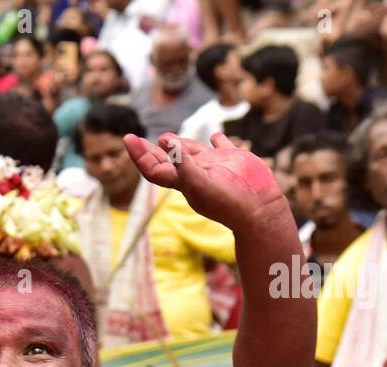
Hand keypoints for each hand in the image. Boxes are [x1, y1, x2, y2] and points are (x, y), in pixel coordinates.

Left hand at [125, 132, 286, 230]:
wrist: (258, 211)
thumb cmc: (227, 201)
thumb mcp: (200, 182)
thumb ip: (182, 162)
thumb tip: (164, 140)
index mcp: (183, 180)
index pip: (154, 167)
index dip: (140, 154)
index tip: (129, 138)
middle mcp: (196, 173)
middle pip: (167, 160)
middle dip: (151, 150)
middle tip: (135, 138)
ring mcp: (215, 166)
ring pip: (193, 152)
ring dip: (179, 144)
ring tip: (165, 137)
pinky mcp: (234, 160)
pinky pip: (223, 147)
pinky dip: (218, 141)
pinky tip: (215, 135)